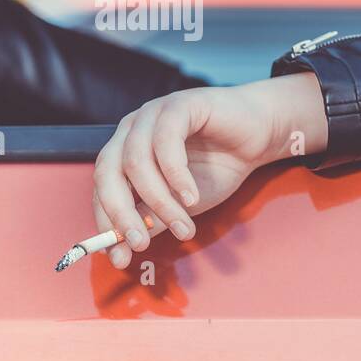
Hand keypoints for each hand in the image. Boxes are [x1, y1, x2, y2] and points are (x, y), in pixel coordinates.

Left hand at [91, 73, 327, 268]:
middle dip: (121, 213)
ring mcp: (153, 114)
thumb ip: (152, 219)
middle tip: (141, 242)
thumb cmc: (218, 166)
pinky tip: (191, 197)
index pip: (101, 188)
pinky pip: (167, 142)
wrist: (259, 134)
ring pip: (137, 161)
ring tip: (183, 226)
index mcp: (124, 151)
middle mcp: (131, 130)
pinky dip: (176, 175)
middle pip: (108, 172)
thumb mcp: (180, 203)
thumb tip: (123, 248)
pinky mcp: (179, 104)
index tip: (119, 256)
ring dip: (159, 201)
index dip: (106, 223)